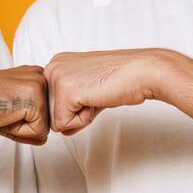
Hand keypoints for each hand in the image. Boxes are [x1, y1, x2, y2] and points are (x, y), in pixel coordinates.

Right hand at [0, 65, 49, 143]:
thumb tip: (45, 139)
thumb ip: (29, 122)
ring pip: (44, 127)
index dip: (22, 119)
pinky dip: (19, 132)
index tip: (2, 106)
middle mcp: (40, 75)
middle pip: (47, 120)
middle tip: (1, 110)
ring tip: (2, 111)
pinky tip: (3, 115)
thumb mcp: (8, 109)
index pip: (44, 112)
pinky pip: (38, 133)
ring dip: (21, 128)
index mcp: (33, 74)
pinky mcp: (36, 99)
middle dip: (24, 125)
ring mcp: (39, 85)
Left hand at [44, 49, 163, 134]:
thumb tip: (61, 129)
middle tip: (97, 94)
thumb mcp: (90, 92)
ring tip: (97, 96)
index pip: (52, 103)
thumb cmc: (122, 79)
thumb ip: (72, 108)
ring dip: (80, 117)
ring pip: (55, 121)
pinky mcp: (64, 92)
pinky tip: (97, 100)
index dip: (76, 106)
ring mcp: (56, 78)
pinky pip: (64, 125)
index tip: (95, 89)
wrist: (142, 72)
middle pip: (50, 113)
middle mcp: (51, 67)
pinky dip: (84, 121)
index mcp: (57, 63)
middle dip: (76, 113)